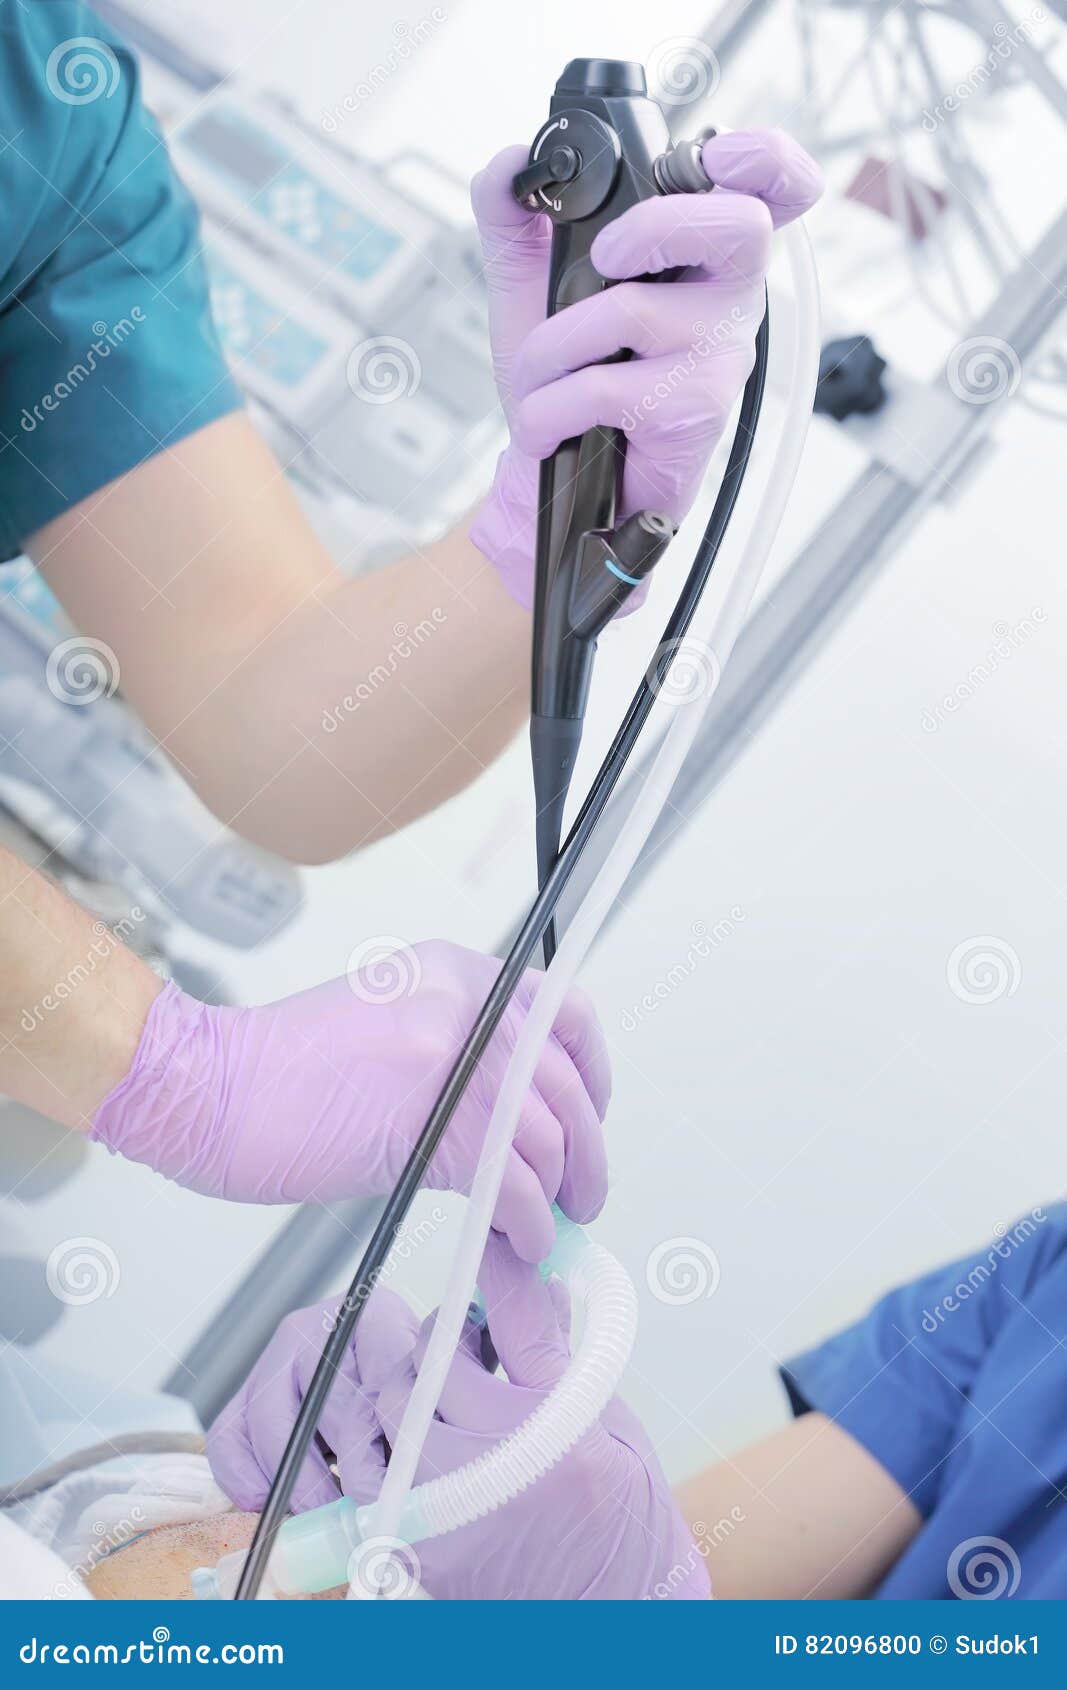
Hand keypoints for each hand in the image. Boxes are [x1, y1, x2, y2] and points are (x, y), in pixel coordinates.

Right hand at [90, 939, 608, 1261]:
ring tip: (548, 1228)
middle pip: (565, 1082)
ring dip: (562, 1194)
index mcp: (453, 972)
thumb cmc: (279, 1071)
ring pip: (549, 1135)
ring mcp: (449, 1062)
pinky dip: (527, 1223)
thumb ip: (457, 1055)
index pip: (564, 1009)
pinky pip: (512, 1181)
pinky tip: (517, 1240)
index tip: (590, 1116)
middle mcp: (463, 1005)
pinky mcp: (429, 1126)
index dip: (592, 1072)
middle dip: (587, 1150)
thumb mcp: (386, 1027)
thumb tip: (518, 1122)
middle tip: (583, 1194)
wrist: (207, 1086)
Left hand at [210, 1237, 708, 1599]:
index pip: (514, 1311)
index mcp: (557, 1420)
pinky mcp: (422, 1540)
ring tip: (449, 1404)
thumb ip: (562, 1355)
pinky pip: (381, 1465)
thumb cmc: (625, 1523)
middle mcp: (499, 1458)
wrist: (615, 1614)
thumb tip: (531, 1288)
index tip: (495, 1241)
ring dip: (413, 1391)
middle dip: (447, 1342)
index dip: (500, 1266)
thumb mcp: (612, 1423)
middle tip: (473, 1351)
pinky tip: (428, 1447)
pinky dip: (394, 1445)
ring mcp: (452, 1502)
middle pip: (432, 1356)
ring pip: (394, 1405)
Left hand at [469, 127, 822, 609]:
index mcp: (703, 254)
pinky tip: (547, 425)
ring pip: (632, 312)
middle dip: (654, 226)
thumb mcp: (533, 288)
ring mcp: (719, 355)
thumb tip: (508, 165)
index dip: (766, 160)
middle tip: (604, 259)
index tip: (720, 158)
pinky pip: (603, 386)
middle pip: (735, 223)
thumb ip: (515, 218)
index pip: (772, 188)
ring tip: (540, 381)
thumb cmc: (570, 381)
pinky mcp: (693, 412)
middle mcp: (729, 298)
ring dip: (550, 351)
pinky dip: (547, 407)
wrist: (564, 476)